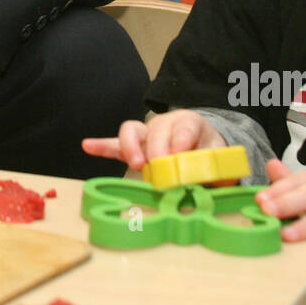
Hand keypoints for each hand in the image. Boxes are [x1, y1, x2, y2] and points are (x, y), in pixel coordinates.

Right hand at [81, 108, 225, 170]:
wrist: (201, 144)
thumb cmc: (208, 151)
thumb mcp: (218, 157)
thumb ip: (214, 167)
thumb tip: (211, 181)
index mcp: (189, 123)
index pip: (184, 127)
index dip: (181, 140)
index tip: (179, 153)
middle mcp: (164, 124)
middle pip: (156, 130)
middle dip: (156, 149)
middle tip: (159, 167)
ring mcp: (146, 134)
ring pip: (132, 131)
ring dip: (131, 147)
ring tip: (136, 165)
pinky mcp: (133, 147)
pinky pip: (115, 144)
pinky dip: (102, 145)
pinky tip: (87, 145)